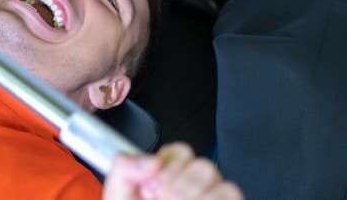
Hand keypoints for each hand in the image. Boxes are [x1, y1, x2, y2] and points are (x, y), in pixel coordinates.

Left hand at [103, 143, 242, 199]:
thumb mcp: (119, 197)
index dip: (168, 167)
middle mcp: (194, 189)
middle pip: (206, 167)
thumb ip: (125, 168)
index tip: (149, 188)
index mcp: (169, 176)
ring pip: (227, 188)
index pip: (182, 152)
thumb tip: (153, 160)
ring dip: (196, 197)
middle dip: (182, 187)